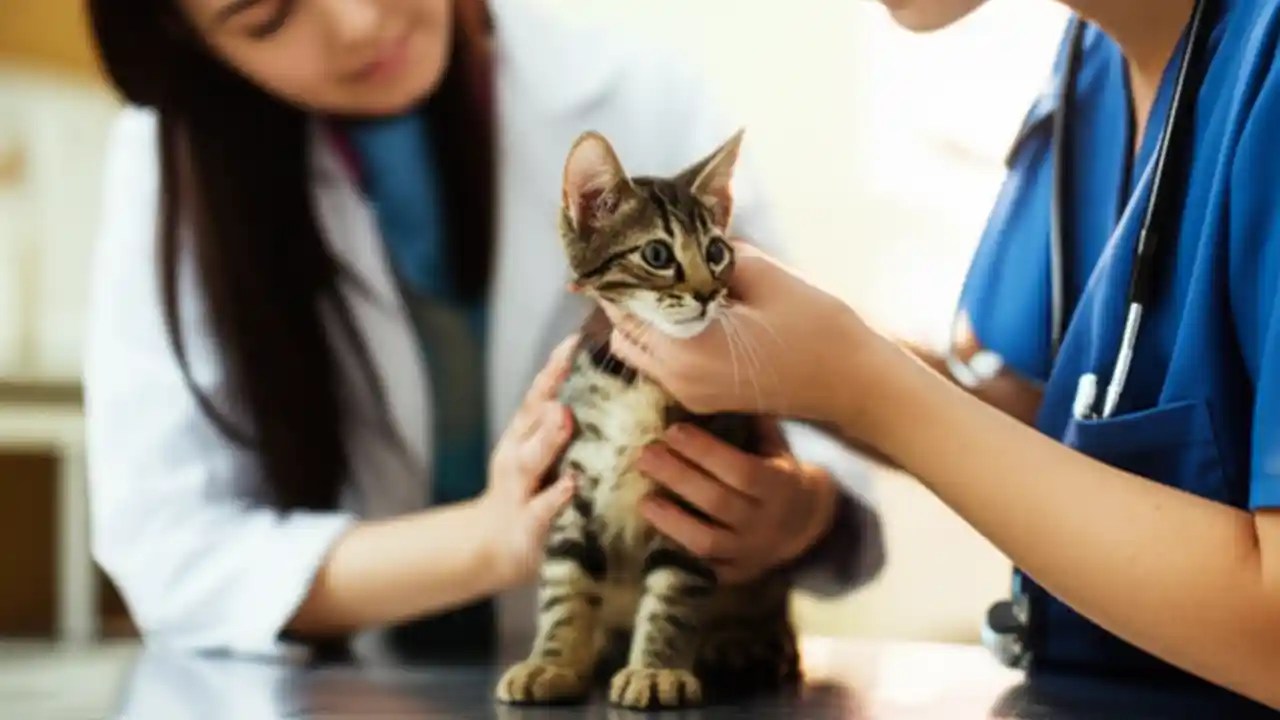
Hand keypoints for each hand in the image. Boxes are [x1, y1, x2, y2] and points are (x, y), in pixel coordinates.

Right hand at [479, 336, 579, 586]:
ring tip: (564, 416)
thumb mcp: (541, 455)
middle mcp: (518, 455)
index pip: (539, 393)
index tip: (574, 338)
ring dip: (548, 437)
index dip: (554, 366)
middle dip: (548, 389)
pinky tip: (572, 485)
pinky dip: (556, 497)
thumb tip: (606, 386)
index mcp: (525, 435)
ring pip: (532, 458)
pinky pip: (543, 509)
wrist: (490, 548)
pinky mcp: (528, 525)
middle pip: (532, 417)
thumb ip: (561, 425)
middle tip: (567, 363)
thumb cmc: (530, 493)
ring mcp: (520, 489)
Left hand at [602, 241, 874, 421]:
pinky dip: (661, 340)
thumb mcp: (764, 276)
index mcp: (687, 348)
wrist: (853, 381)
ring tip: (665, 286)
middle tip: (642, 263)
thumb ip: (714, 256)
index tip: (615, 249)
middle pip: (623, 335)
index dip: (618, 277)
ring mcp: (689, 395)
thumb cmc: (816, 326)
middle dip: (627, 299)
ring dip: (643, 322)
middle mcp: (678, 379)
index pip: (625, 309)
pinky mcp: (703, 400)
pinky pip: (661, 367)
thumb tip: (680, 236)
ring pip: (639, 354)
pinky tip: (686, 311)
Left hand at [635, 420, 838, 583]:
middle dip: (678, 477)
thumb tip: (716, 387)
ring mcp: (750, 554)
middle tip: (645, 454)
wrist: (806, 525)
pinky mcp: (734, 575)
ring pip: (706, 541)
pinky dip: (676, 551)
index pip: (740, 470)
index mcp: (780, 487)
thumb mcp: (776, 448)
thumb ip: (751, 424)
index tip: (672, 430)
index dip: (705, 451)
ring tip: (643, 498)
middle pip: (717, 502)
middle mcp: (767, 523)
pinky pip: (702, 568)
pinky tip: (654, 531)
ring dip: (671, 520)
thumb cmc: (780, 475)